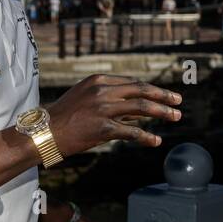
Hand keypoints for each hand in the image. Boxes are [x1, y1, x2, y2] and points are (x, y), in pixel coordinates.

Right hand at [46, 74, 182, 156]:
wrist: (43, 132)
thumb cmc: (65, 117)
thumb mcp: (87, 98)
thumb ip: (112, 100)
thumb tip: (138, 109)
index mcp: (100, 81)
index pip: (134, 83)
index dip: (152, 89)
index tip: (166, 95)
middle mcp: (103, 91)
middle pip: (142, 91)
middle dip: (164, 96)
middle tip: (179, 102)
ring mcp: (103, 108)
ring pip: (142, 108)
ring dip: (162, 112)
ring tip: (175, 117)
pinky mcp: (102, 128)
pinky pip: (131, 131)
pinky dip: (146, 136)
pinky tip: (155, 141)